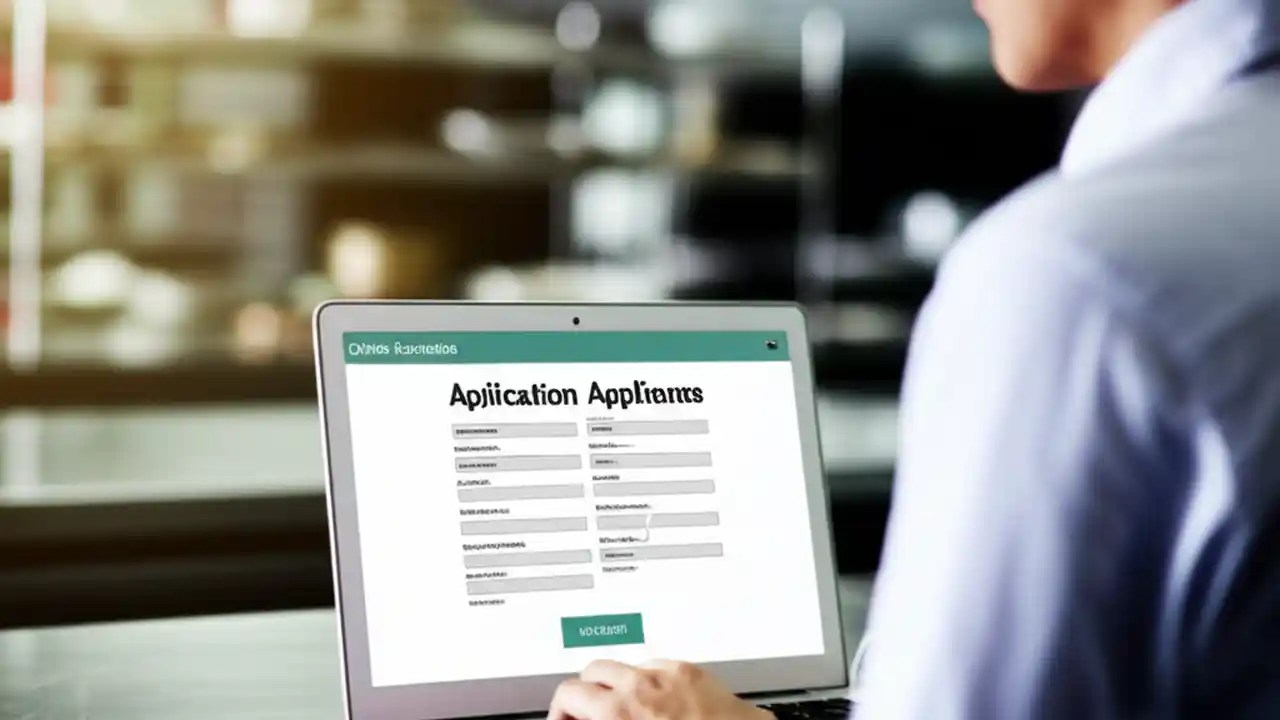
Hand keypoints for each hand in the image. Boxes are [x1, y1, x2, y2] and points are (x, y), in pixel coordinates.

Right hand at [548, 659, 772, 719]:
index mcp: (621, 711)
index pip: (568, 694)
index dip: (560, 710)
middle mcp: (641, 686)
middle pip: (592, 672)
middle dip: (586, 694)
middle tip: (588, 715)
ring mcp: (668, 675)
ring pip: (624, 665)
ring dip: (616, 684)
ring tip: (623, 709)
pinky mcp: (691, 671)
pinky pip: (656, 666)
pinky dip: (647, 680)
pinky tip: (655, 701)